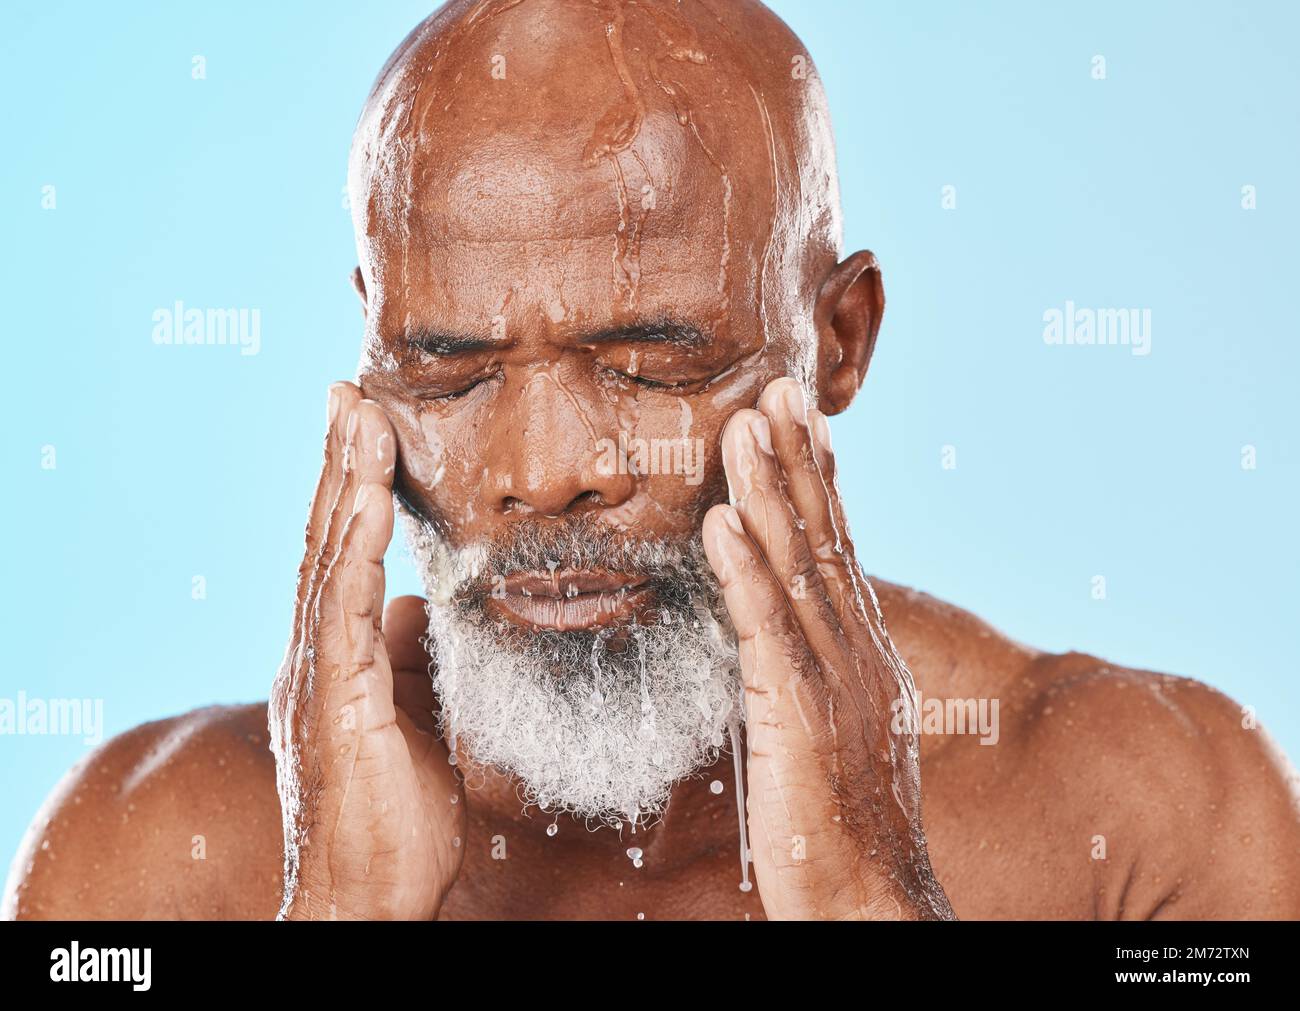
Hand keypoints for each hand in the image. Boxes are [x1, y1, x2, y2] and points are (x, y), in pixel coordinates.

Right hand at [269, 382, 464, 919]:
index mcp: (336, 659)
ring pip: (326, 561)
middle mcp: (315, 657)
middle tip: (348, 390)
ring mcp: (317, 677)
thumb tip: (417, 606)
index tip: (363, 424)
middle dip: (338, 462)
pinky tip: (368, 499)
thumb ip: (409, 660)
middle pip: (325, 541)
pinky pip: (342, 611)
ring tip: (357, 415)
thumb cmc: (392, 819)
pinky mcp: (333, 703)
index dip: (351, 488)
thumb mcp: (415, 719)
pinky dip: (353, 549)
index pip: (341, 555)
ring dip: (344, 484)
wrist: (366, 898)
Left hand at [702, 377, 953, 919]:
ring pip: (798, 568)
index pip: (840, 550)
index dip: (820, 482)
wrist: (875, 902)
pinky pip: (768, 632)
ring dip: (770, 492)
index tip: (802, 422)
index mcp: (865, 655)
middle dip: (799, 461)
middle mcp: (859, 654)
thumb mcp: (841, 732)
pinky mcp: (803, 717)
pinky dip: (746, 572)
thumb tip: (786, 638)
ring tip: (747, 424)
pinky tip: (724, 523)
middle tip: (778, 389)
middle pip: (824, 539)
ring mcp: (835, 682)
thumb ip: (815, 673)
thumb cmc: (849, 828)